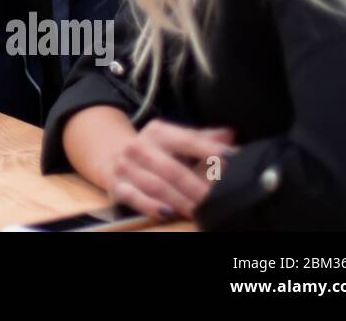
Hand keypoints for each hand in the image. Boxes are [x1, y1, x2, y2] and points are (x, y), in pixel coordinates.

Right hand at [103, 119, 235, 219]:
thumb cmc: (154, 150)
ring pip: (156, 186)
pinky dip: (151, 206)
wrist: (112, 155)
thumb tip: (230, 135)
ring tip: (200, 211)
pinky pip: (134, 198)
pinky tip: (168, 213)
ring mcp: (126, 167)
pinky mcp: (117, 186)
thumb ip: (203, 139)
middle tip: (217, 199)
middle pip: (172, 169)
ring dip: (181, 201)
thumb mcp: (176, 140)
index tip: (233, 159)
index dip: (211, 151)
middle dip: (197, 187)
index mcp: (157, 132)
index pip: (188, 141)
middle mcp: (139, 147)